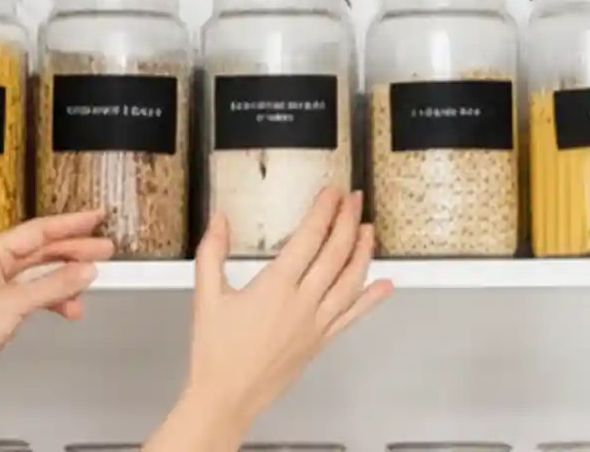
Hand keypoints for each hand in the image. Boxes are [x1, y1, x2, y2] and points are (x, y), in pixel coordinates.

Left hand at [0, 211, 114, 399]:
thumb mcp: (14, 302)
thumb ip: (54, 285)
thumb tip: (85, 269)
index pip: (40, 230)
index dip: (71, 224)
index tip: (95, 218)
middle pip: (44, 251)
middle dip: (75, 250)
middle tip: (104, 248)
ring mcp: (2, 288)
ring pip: (44, 275)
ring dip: (67, 279)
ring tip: (91, 281)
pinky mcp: (5, 310)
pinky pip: (39, 296)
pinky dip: (56, 301)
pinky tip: (70, 309)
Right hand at [185, 188, 392, 427]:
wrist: (227, 396)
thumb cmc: (216, 353)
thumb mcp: (206, 296)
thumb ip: (212, 253)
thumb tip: (219, 221)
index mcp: (276, 288)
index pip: (309, 238)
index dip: (324, 211)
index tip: (331, 193)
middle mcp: (302, 304)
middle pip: (336, 254)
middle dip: (348, 221)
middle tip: (354, 200)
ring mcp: (316, 323)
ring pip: (351, 281)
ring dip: (363, 252)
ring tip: (368, 230)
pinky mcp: (321, 341)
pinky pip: (352, 316)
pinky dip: (371, 299)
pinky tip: (383, 286)